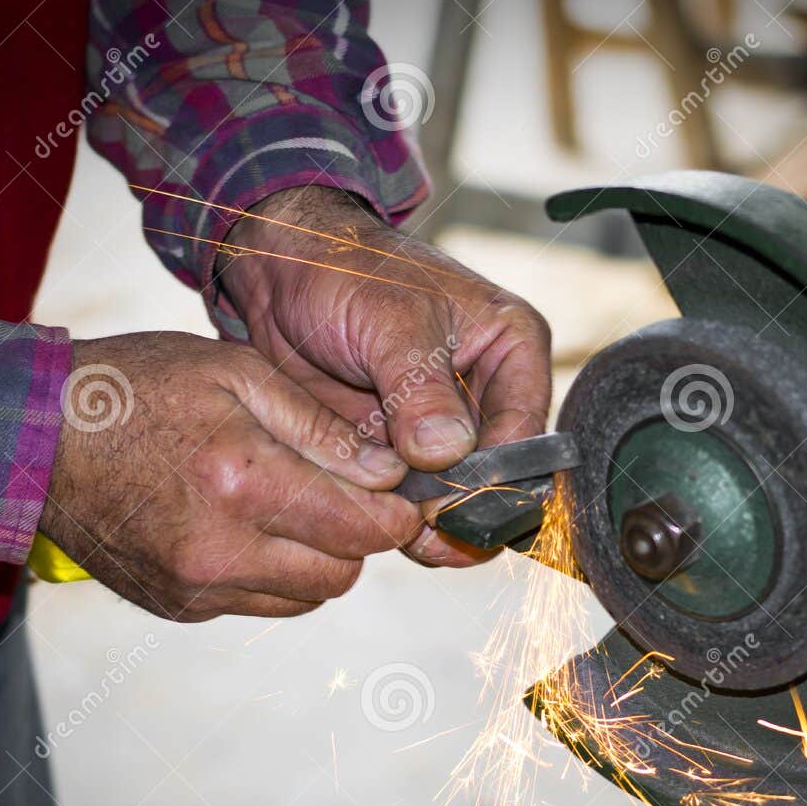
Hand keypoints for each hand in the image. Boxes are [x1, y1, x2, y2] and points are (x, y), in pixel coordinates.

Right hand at [39, 332, 422, 620]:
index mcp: (240, 481)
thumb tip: (389, 474)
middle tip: (343, 493)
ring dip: (317, 558)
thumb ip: (320, 428)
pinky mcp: (178, 607)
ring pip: (306, 596)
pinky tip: (245, 525)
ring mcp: (195, 588)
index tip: (399, 493)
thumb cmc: (137, 387)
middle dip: (356, 537)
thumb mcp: (235, 373)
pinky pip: (260, 604)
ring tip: (290, 505)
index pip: (360, 528)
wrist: (32, 439)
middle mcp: (220, 550)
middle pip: (341, 573)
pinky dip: (272, 572)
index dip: (394, 514)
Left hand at [220, 185, 551, 565]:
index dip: (495, 477)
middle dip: (463, 509)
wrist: (281, 274)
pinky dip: (393, 517)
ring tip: (396, 530)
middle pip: (496, 477)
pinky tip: (372, 520)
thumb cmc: (346, 271)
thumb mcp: (390, 318)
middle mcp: (487, 394)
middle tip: (426, 534)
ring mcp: (444, 429)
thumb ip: (421, 388)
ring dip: (428, 524)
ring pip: (454, 499)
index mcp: (511, 350)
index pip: (525, 432)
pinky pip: (410, 502)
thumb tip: (449, 454)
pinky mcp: (402, 452)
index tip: (452, 503)